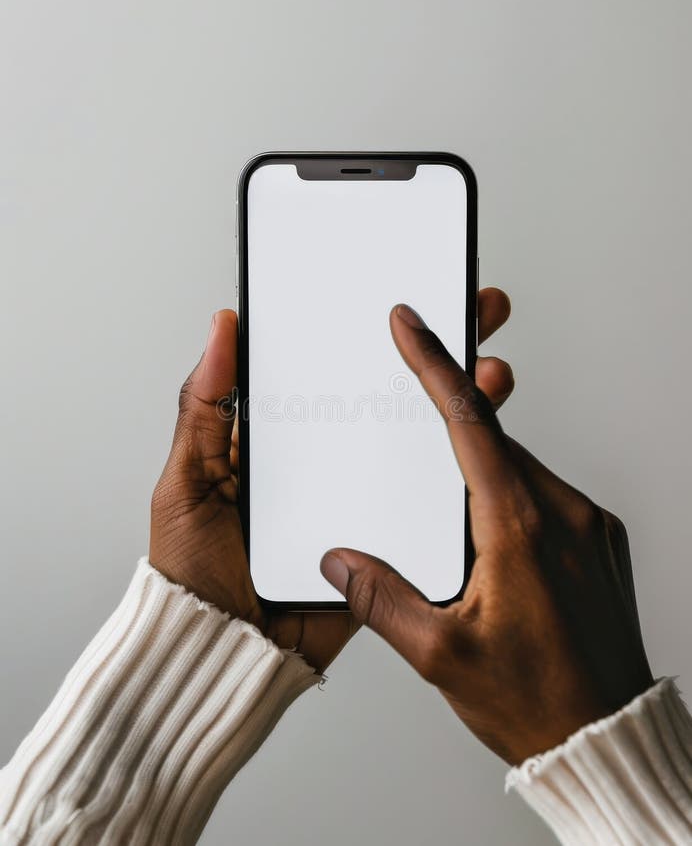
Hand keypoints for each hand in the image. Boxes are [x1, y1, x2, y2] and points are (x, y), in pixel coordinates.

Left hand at [149, 289, 512, 672]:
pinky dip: (458, 478)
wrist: (223, 652)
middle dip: (438, 354)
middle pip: (387, 397)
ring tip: (492, 371)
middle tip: (474, 312)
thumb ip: (204, 407)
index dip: (372, 333)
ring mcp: (360, 499)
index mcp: (285, 438)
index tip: (409, 295)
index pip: (334, 370)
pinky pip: (423, 507)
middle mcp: (330, 461)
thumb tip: (224, 326)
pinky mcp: (383, 542)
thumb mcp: (187, 479)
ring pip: (417, 445)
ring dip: (461, 406)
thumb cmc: (194, 568)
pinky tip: (488, 447)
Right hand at [320, 304, 652, 761]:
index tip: (412, 324)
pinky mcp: (601, 543)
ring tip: (457, 536)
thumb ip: (381, 600)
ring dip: (482, 478)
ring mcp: (590, 526)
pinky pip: (547, 498)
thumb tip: (338, 562)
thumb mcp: (439, 656)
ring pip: (520, 472)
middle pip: (494, 443)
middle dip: (450, 433)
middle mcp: (563, 513)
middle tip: (413, 442)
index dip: (434, 365)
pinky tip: (496, 551)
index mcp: (520, 527)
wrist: (607, 739)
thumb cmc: (534, 703)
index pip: (468, 423)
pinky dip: (513, 503)